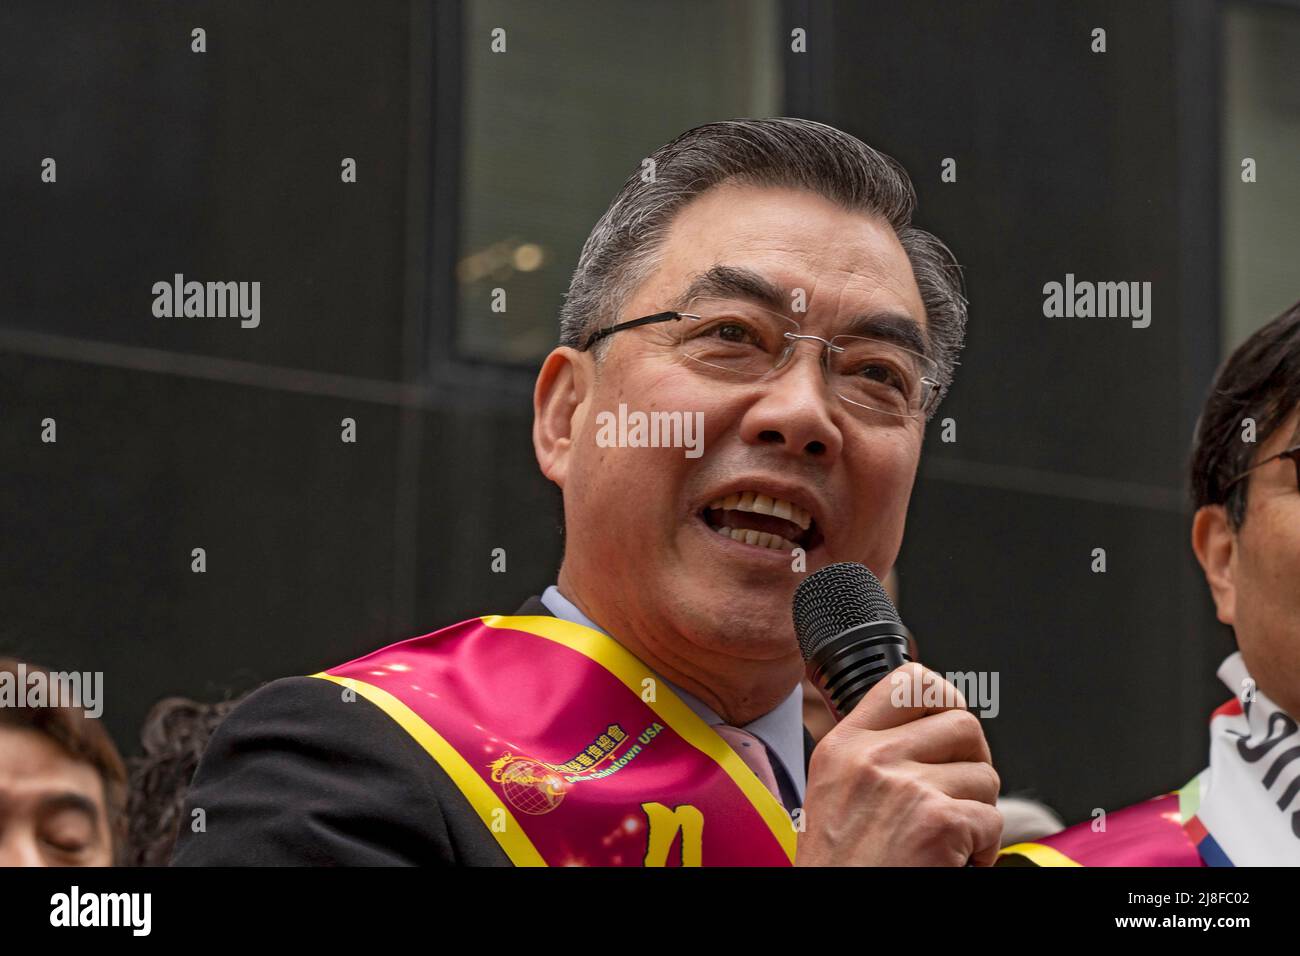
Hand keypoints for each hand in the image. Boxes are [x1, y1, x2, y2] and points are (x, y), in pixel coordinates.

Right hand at [794, 662, 1001, 865]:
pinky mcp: (940, 823)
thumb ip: (870, 755)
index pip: (907, 680)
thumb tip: (925, 727)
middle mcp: (872, 758)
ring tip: (951, 837)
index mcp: (843, 746)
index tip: (946, 725)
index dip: (942, 696)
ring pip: (984, 774)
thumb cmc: (837, 866)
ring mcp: (907, 788)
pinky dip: (985, 849)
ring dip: (979, 809)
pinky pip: (992, 819)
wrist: (828, 913)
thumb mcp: (833, 791)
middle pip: (961, 721)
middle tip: (961, 790)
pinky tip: (956, 861)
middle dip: (974, 759)